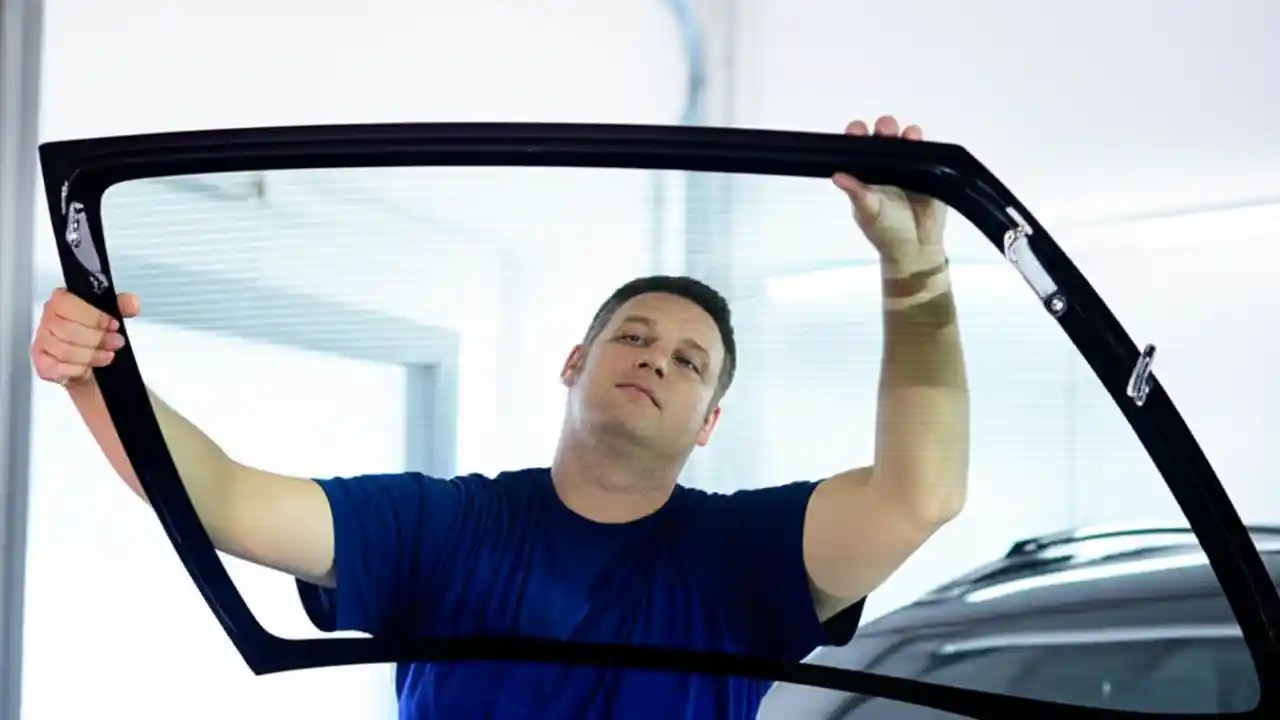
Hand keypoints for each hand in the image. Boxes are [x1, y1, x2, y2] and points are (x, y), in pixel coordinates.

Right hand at [30, 288, 139, 388]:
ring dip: (92, 354)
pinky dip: (80, 369)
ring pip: (65, 350)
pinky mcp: (44, 366)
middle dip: (97, 338)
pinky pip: (60, 368)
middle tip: (115, 342)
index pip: (66, 303)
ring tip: (107, 355)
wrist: (94, 368)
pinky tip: (90, 367)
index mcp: (60, 302)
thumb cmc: (98, 337)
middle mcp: (48, 321)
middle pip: (67, 329)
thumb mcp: (112, 317)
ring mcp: (42, 344)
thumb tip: (132, 303)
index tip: (112, 324)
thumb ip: (123, 305)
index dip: (93, 316)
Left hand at [832, 115, 948, 275]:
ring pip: (906, 142)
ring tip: (907, 135)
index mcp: (866, 173)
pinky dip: (925, 145)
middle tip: (885, 130)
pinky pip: (928, 153)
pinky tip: (921, 143)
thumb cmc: (886, 232)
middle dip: (884, 129)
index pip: (859, 148)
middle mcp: (885, 166)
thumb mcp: (868, 212)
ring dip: (906, 134)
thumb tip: (837, 176)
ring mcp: (908, 167)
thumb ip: (856, 193)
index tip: (856, 130)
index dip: (856, 136)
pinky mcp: (929, 171)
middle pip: (884, 139)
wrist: (916, 249)